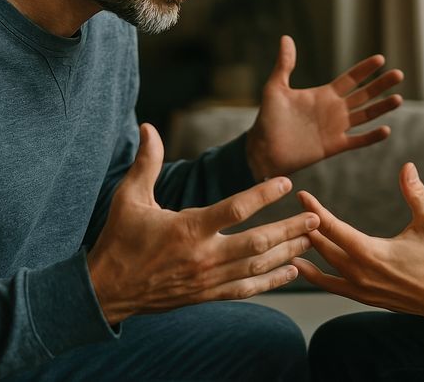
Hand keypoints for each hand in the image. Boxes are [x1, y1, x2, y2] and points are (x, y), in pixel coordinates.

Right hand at [87, 124, 319, 324]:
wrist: (108, 290)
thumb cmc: (119, 239)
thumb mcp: (128, 198)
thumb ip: (146, 163)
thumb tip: (149, 127)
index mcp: (188, 229)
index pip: (235, 209)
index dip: (264, 195)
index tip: (286, 182)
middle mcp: (204, 256)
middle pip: (258, 242)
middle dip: (289, 229)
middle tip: (315, 217)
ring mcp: (208, 279)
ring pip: (257, 267)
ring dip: (288, 253)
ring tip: (312, 240)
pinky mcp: (208, 295)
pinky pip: (246, 289)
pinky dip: (272, 281)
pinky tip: (292, 272)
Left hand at [246, 35, 403, 178]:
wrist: (263, 149)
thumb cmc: (268, 119)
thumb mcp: (275, 87)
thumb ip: (284, 64)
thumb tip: (286, 37)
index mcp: (324, 95)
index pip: (350, 79)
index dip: (365, 69)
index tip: (381, 59)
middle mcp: (334, 110)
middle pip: (364, 95)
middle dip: (381, 85)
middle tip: (399, 74)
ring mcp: (336, 128)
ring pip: (366, 115)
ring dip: (382, 107)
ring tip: (398, 98)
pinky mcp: (334, 146)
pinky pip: (357, 140)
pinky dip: (371, 137)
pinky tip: (385, 129)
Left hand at [293, 162, 423, 321]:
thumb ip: (415, 194)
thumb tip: (407, 166)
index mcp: (372, 253)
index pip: (333, 228)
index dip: (315, 210)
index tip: (302, 195)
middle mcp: (361, 273)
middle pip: (322, 247)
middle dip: (306, 227)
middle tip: (290, 209)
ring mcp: (361, 289)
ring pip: (324, 268)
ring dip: (308, 251)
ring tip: (289, 235)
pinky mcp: (365, 298)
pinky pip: (332, 287)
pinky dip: (315, 276)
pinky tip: (302, 267)